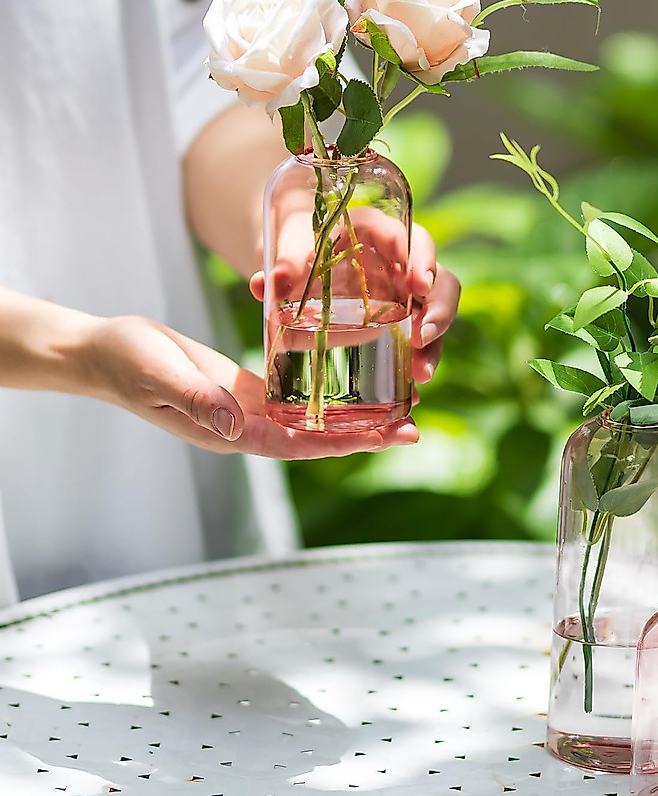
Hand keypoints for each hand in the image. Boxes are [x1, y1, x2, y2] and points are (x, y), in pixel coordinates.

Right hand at [79, 316, 417, 457]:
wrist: (104, 352)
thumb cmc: (128, 363)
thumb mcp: (161, 375)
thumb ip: (198, 400)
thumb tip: (237, 425)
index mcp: (229, 431)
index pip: (298, 444)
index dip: (343, 443)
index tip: (385, 438)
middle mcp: (246, 426)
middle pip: (316, 436)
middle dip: (365, 435)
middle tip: (415, 428)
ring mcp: (248, 409)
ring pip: (312, 418)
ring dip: (354, 416)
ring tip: (401, 408)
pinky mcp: (248, 388)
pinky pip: (297, 395)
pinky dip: (329, 393)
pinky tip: (360, 382)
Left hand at [250, 219, 459, 385]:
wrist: (296, 262)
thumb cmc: (297, 246)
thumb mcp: (289, 249)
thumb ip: (284, 263)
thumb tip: (265, 285)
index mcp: (374, 231)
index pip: (405, 236)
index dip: (418, 257)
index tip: (416, 283)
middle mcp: (400, 261)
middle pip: (437, 276)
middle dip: (437, 307)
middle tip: (423, 334)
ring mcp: (405, 292)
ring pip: (436, 310)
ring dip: (435, 343)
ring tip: (421, 374)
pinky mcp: (402, 320)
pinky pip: (422, 339)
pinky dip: (419, 363)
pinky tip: (411, 391)